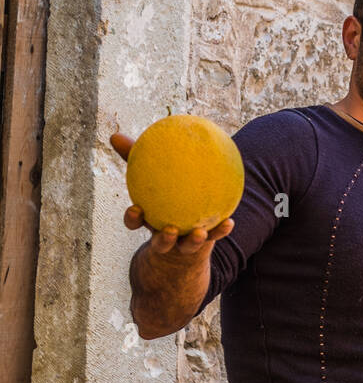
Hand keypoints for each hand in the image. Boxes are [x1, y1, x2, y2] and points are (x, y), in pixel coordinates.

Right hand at [110, 132, 233, 254]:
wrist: (183, 225)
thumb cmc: (161, 192)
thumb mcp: (149, 176)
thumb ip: (134, 157)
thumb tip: (113, 135)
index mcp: (149, 219)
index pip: (135, 222)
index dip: (133, 219)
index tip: (135, 209)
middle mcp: (165, 234)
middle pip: (161, 242)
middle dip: (164, 240)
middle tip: (170, 230)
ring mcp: (184, 241)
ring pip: (187, 246)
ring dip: (193, 242)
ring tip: (200, 232)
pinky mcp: (204, 241)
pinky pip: (214, 236)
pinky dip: (220, 230)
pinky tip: (229, 222)